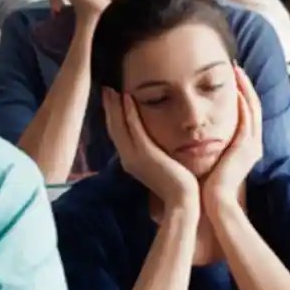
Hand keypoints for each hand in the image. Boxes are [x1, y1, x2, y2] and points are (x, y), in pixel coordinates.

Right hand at [103, 88, 199, 210]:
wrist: (183, 201)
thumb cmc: (178, 186)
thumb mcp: (163, 166)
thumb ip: (158, 155)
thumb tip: (160, 147)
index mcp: (132, 162)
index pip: (119, 135)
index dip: (114, 117)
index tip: (112, 100)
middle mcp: (128, 158)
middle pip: (114, 128)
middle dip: (109, 108)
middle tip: (106, 89)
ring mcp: (135, 156)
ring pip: (119, 126)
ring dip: (114, 106)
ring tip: (111, 89)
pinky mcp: (146, 154)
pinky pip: (135, 129)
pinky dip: (129, 113)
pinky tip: (127, 97)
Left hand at [201, 66, 262, 207]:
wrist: (208, 204)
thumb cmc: (201, 186)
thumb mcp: (202, 160)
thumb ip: (200, 145)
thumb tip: (183, 135)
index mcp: (242, 148)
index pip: (244, 114)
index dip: (238, 94)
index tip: (227, 78)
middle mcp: (251, 144)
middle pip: (253, 107)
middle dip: (245, 86)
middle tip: (235, 67)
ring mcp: (252, 145)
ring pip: (254, 108)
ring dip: (246, 88)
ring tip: (237, 70)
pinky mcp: (248, 147)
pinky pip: (249, 118)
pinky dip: (244, 101)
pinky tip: (235, 87)